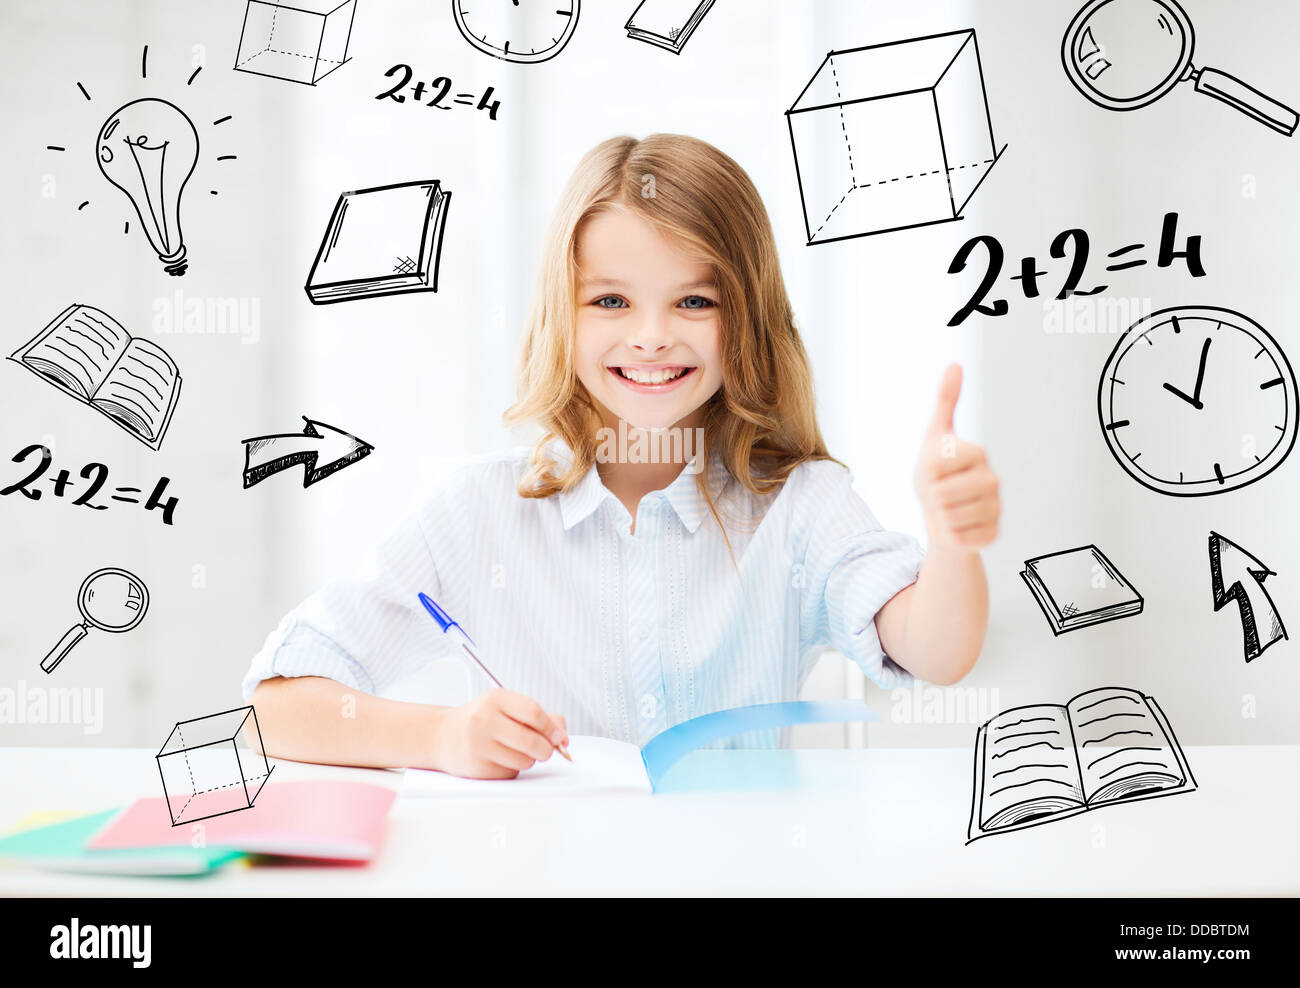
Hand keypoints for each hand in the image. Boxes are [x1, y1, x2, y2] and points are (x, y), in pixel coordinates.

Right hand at [431, 688, 568, 778]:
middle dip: (547, 750)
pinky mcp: (477, 768)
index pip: (533, 712)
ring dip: (528, 760)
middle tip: (546, 750)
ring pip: (524, 761)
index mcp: (495, 699)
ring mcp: (479, 745)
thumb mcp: (506, 707)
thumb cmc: (480, 719)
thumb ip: (539, 716)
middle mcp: (484, 720)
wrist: (442, 736)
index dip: (552, 728)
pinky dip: (512, 769)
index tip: (559, 737)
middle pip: (532, 742)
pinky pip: (511, 773)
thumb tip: (563, 736)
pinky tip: (499, 759)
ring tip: (515, 751)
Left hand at [913, 364, 999, 551]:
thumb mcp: (934, 436)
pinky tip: (956, 527)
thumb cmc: (936, 472)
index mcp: (978, 454)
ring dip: (938, 517)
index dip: (926, 472)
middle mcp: (993, 481)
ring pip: (949, 519)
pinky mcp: (992, 535)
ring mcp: (996, 510)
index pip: (938, 467)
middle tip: (938, 493)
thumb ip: (945, 400)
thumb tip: (955, 363)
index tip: (934, 470)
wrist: (942, 513)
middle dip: (930, 497)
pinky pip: (958, 539)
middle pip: (942, 496)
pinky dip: (948, 536)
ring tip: (946, 509)